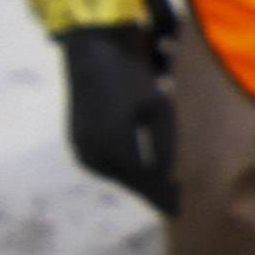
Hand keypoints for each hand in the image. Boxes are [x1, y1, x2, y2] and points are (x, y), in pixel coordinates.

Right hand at [58, 24, 176, 215]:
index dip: (163, 196)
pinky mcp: (75, 138)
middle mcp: (94, 155)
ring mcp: (80, 147)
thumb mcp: (158, 109)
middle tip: (172, 197)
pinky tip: (133, 166)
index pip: (146, 183)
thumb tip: (165, 177)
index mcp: (116, 148)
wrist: (92, 44)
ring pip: (114, 174)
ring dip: (134, 179)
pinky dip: (119, 167)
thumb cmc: (132, 72)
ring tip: (157, 184)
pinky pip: (102, 163)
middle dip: (150, 189)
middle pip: (129, 182)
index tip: (180, 210)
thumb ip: (163, 147)